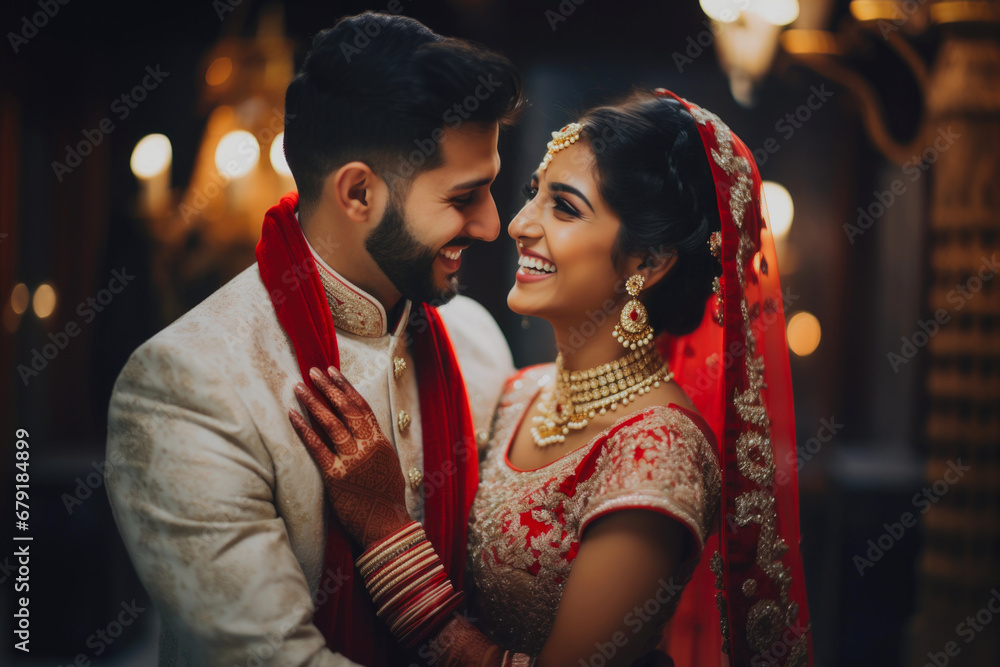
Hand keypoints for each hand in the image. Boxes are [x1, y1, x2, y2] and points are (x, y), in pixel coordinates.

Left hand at [289, 366, 409, 549]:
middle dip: (329, 387)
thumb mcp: (387, 464)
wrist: (387, 525)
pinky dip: (304, 430)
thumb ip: (375, 444)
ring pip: (331, 424)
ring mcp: (352, 461)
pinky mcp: (337, 476)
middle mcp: (367, 447)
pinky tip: (292, 415)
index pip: (362, 406)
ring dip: (314, 403)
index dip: (346, 387)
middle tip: (313, 371)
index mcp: (380, 441)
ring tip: (299, 387)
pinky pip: (317, 448)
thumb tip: (363, 427)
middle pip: (346, 409)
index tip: (333, 372)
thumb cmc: (386, 497)